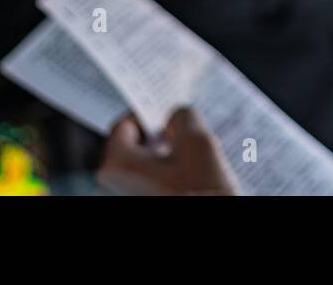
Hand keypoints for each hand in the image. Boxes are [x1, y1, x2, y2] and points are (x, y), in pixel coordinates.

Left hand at [96, 108, 239, 194]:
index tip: (165, 110)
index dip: (148, 113)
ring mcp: (131, 194)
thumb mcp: (197, 142)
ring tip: (195, 156)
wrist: (215, 223)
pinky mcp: (146, 200)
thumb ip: (183, 117)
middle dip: (161, 134)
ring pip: (147, 162)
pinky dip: (171, 171)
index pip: (124, 124)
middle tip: (185, 132)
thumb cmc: (201, 192)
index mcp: (118, 164)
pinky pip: (153, 179)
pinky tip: (193, 173)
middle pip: (136, 144)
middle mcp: (117, 182)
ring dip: (169, 153)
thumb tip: (179, 117)